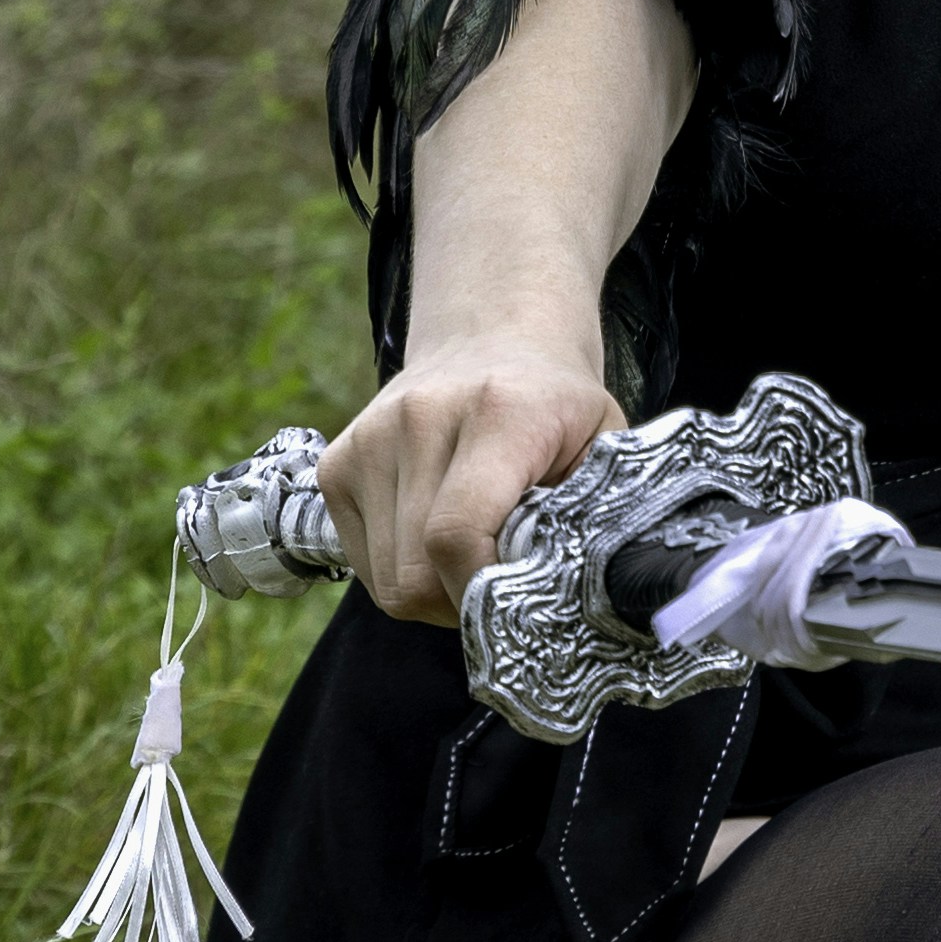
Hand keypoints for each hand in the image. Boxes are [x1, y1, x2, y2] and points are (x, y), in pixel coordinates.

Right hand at [320, 329, 622, 623]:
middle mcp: (419, 419)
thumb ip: (590, 518)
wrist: (492, 335)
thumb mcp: (604, 446)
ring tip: (472, 561)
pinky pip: (363, 563)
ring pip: (386, 579)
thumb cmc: (557, 405)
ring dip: (432, 594)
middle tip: (500, 592)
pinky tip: (435, 542)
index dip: (482, 594)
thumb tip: (563, 598)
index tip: (517, 605)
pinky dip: (401, 574)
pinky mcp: (337, 464)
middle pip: (415, 572)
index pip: (456, 535)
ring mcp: (368, 440)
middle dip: (461, 605)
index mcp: (497, 413)